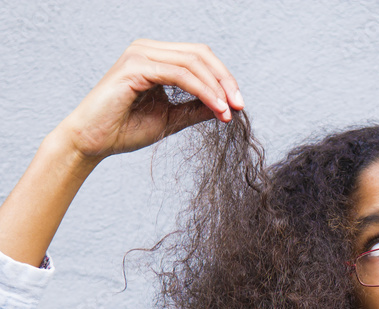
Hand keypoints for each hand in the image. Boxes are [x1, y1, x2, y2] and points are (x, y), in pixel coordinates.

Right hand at [53, 39, 243, 163]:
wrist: (92, 142)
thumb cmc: (125, 130)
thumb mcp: (172, 118)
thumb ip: (197, 108)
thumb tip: (228, 106)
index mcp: (155, 57)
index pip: (199, 57)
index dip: (224, 78)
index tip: (239, 104)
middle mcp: (147, 50)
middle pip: (200, 54)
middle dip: (225, 80)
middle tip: (240, 106)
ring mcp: (139, 55)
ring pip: (192, 63)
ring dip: (216, 88)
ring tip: (228, 111)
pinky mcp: (134, 67)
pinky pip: (179, 75)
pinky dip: (202, 91)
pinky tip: (216, 107)